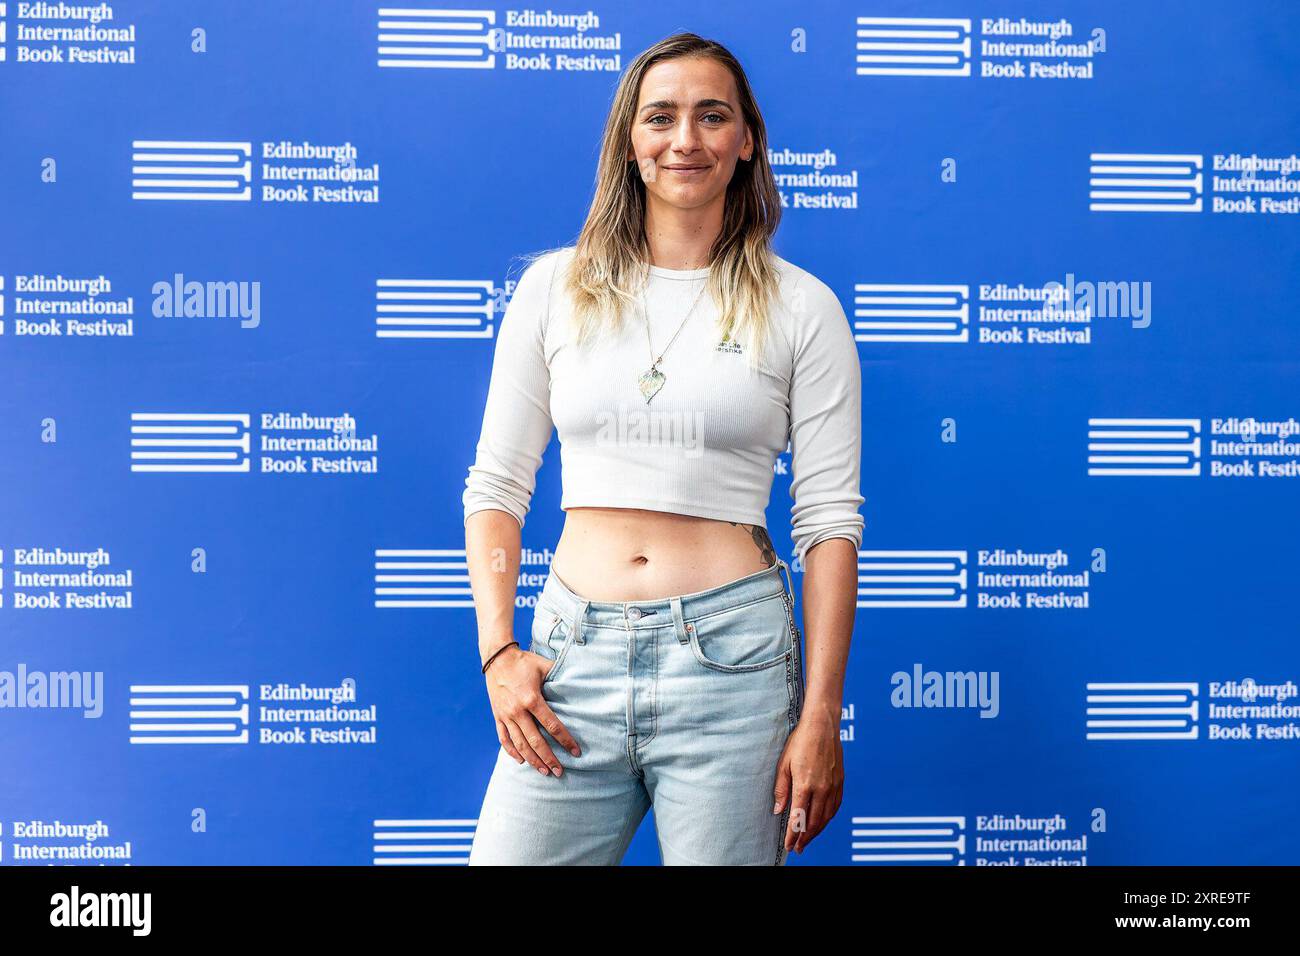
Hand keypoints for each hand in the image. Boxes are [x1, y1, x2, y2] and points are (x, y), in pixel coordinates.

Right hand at [483, 644, 579, 776]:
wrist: (497, 657)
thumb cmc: (524, 661)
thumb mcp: (544, 666)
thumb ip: (560, 677)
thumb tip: (580, 683)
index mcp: (532, 699)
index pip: (552, 726)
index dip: (565, 740)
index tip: (576, 752)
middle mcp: (518, 711)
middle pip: (536, 741)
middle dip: (549, 758)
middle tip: (559, 772)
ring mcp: (506, 715)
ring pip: (520, 744)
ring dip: (532, 760)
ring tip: (544, 771)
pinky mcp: (497, 716)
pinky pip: (504, 738)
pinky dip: (512, 752)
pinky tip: (521, 761)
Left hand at [772, 707, 842, 854]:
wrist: (822, 726)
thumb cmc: (801, 741)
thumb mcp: (784, 764)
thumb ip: (781, 789)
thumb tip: (778, 810)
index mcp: (805, 785)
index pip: (798, 818)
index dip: (793, 835)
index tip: (789, 845)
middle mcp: (822, 789)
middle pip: (814, 822)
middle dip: (805, 838)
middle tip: (798, 847)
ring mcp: (833, 786)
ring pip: (826, 817)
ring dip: (817, 831)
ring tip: (808, 840)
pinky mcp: (840, 782)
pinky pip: (835, 807)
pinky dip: (828, 819)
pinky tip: (822, 822)